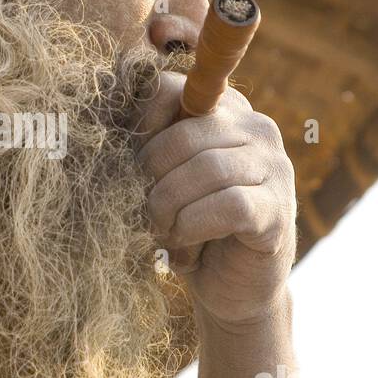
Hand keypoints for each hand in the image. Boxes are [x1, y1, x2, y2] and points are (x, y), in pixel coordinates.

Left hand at [131, 70, 296, 326]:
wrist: (228, 289)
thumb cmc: (187, 225)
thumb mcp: (160, 177)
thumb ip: (142, 140)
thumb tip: (100, 94)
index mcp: (224, 110)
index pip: (169, 88)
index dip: (137, 127)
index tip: (129, 166)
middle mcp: (257, 129)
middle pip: (184, 134)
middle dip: (151, 177)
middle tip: (143, 211)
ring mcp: (274, 168)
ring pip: (207, 169)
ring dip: (169, 208)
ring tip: (162, 233)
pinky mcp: (277, 211)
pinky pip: (229, 206)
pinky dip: (194, 229)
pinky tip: (186, 251)